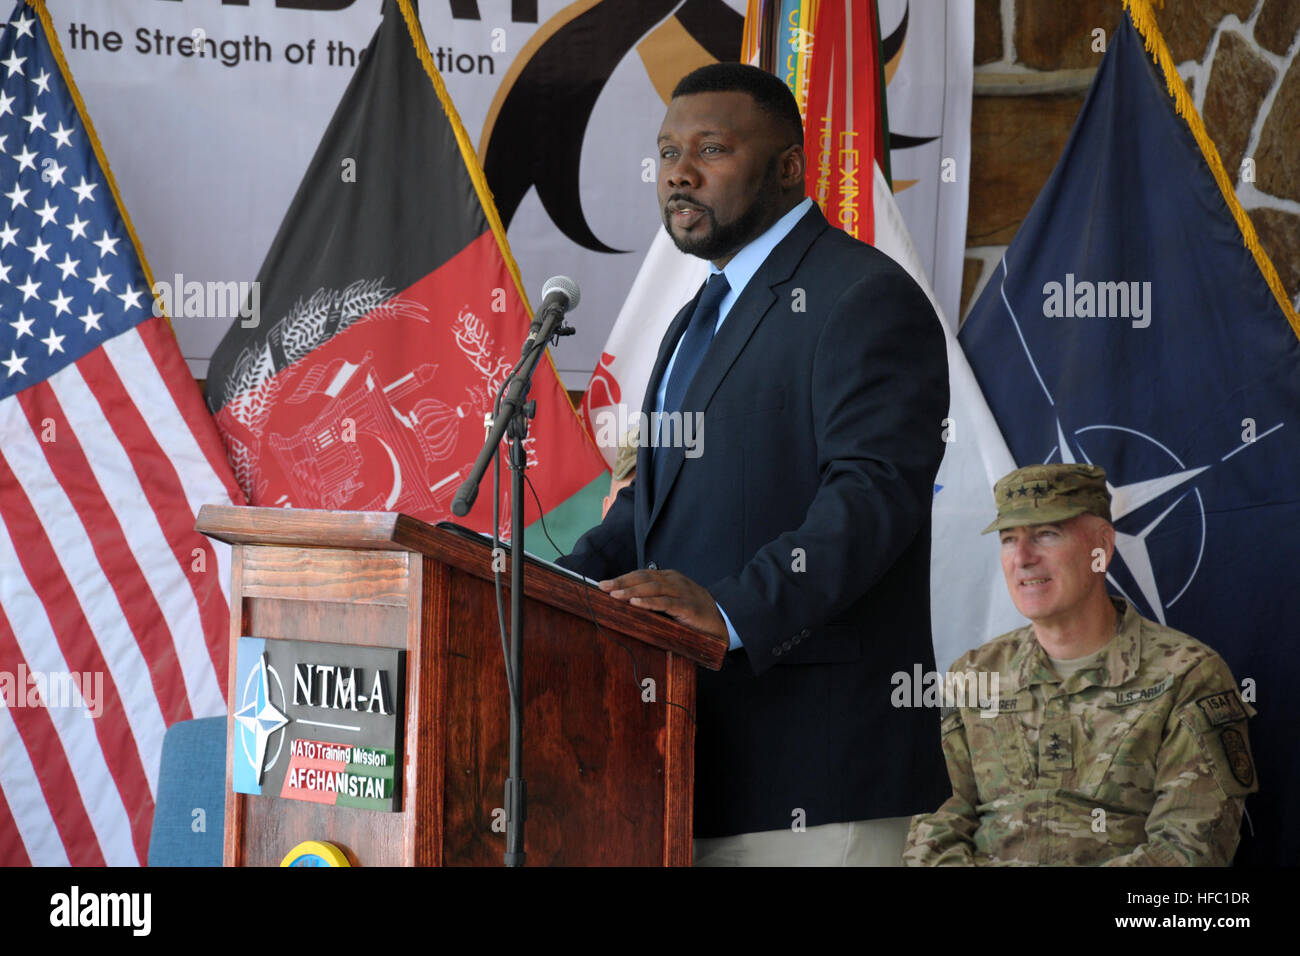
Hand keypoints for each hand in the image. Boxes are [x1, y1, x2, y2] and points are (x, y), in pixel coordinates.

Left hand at [600, 569, 726, 638]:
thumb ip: (653, 600)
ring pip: (652, 588)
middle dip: (622, 582)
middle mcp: (674, 581)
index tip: (603, 584)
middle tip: (603, 587)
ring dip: (631, 591)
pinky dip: (649, 603)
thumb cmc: (693, 613)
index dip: (622, 578)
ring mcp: (682, 592)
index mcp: (669, 578)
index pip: (641, 575)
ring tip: (615, 595)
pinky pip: (666, 603)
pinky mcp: (688, 606)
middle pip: (643, 578)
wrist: (723, 621)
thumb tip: (626, 605)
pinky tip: (635, 604)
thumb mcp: (671, 602)